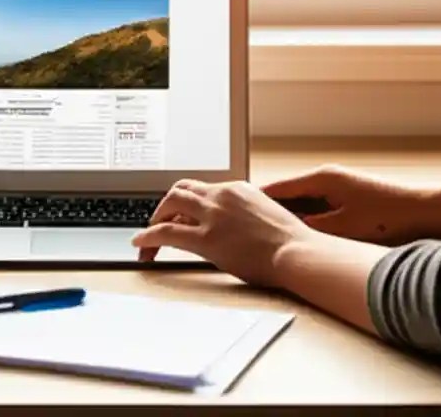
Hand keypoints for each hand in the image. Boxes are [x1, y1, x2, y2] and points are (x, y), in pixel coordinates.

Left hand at [132, 179, 313, 287]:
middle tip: (159, 221)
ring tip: (148, 236)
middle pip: (181, 190)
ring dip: (154, 218)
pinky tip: (141, 244)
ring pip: (169, 204)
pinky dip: (148, 237)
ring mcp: (213, 215)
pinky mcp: (206, 238)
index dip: (186, 203)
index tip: (180, 214)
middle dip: (165, 205)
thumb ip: (245, 215)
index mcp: (238, 189)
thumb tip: (233, 227)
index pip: (202, 188)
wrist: (299, 253)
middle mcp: (222, 195)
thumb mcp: (266, 217)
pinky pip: (166, 232)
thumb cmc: (290, 244)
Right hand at [261, 165, 433, 245]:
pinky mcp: (349, 197)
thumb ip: (310, 229)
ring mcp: (339, 186)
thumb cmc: (389, 217)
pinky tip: (300, 236)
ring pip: (302, 203)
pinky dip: (306, 220)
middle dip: (267, 211)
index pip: (276, 188)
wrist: (427, 212)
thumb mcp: (342, 228)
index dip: (254, 202)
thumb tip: (285, 233)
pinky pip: (317, 207)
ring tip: (266, 233)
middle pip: (287, 195)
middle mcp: (327, 178)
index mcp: (322, 179)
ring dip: (288, 217)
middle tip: (245, 227)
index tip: (235, 213)